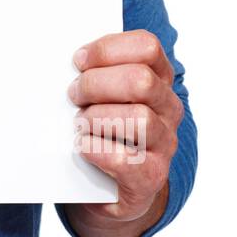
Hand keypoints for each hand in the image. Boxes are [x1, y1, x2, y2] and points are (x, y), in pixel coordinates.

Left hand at [64, 28, 183, 236]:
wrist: (109, 189)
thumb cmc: (102, 131)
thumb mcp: (103, 96)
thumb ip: (94, 73)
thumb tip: (68, 61)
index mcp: (158, 79)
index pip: (147, 47)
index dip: (108, 49)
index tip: (78, 61)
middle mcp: (168, 108)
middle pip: (141, 80)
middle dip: (96, 84)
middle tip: (73, 95)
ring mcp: (164, 143)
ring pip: (139, 118)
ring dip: (97, 118)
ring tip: (79, 123)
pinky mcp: (151, 176)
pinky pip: (125, 159)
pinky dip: (96, 149)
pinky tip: (83, 146)